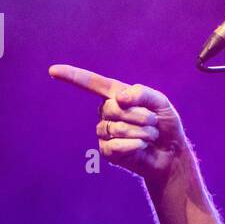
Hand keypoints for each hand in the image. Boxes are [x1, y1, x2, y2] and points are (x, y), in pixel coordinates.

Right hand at [49, 64, 186, 182]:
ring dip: (141, 132)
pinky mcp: (107, 151)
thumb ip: (142, 94)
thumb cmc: (165, 124)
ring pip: (116, 128)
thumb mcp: (160, 102)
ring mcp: (104, 132)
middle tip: (153, 122)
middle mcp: (106, 112)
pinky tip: (142, 146)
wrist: (171, 152)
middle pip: (113, 108)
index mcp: (116, 95)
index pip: (91, 83)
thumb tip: (119, 99)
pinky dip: (134, 145)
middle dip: (140, 115)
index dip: (73, 76)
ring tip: (150, 135)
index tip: (53, 70)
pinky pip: (115, 146)